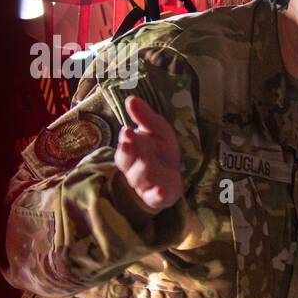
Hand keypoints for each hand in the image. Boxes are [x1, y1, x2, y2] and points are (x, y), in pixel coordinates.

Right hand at [114, 95, 182, 211]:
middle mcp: (133, 169)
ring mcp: (144, 184)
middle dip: (128, 152)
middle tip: (130, 142)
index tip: (128, 131)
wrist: (172, 177)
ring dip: (142, 169)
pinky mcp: (156, 197)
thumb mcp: (158, 130)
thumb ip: (145, 117)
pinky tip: (160, 191)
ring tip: (147, 159)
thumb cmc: (161, 152)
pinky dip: (156, 195)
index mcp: (131, 152)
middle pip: (126, 162)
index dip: (126, 140)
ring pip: (138, 178)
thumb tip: (131, 99)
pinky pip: (154, 198)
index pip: (125, 146)